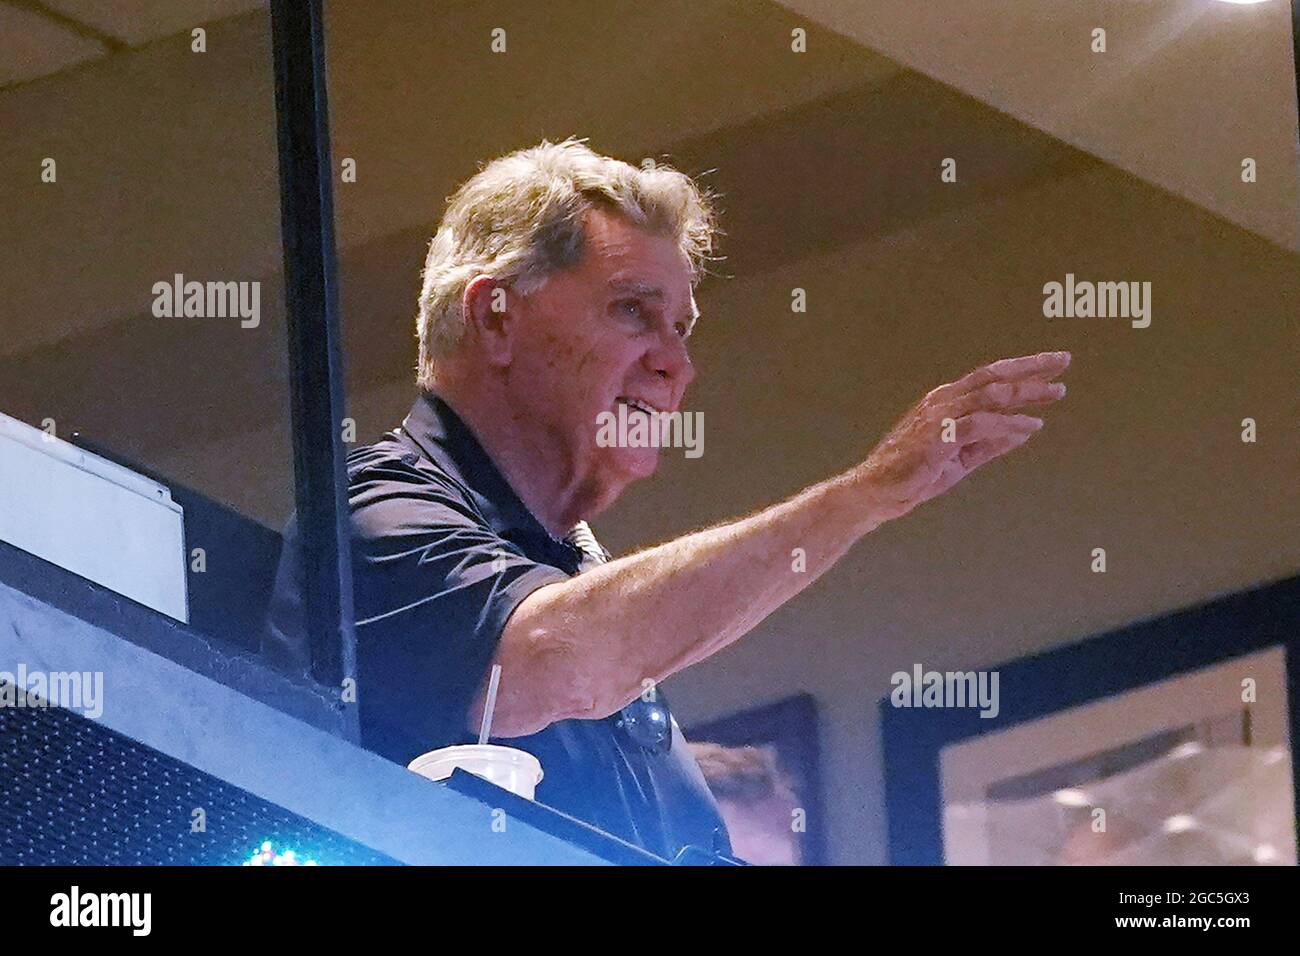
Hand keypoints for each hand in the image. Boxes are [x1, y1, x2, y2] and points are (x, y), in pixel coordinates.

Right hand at [857, 351, 1070, 522]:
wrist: (877, 492)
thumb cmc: (914, 474)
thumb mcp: (962, 457)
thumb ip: (992, 442)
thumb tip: (1027, 429)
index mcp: (946, 401)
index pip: (989, 377)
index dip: (1022, 369)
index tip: (1052, 366)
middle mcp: (942, 401)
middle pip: (992, 376)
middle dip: (1030, 368)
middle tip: (1063, 360)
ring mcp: (939, 416)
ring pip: (990, 395)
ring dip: (1026, 393)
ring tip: (1056, 393)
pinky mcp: (938, 436)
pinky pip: (981, 424)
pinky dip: (1009, 424)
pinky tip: (1032, 425)